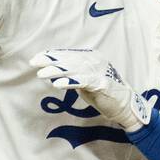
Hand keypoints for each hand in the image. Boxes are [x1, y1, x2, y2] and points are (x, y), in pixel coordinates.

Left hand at [30, 48, 151, 132]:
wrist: (125, 105)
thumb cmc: (103, 93)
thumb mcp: (85, 80)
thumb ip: (72, 74)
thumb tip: (53, 71)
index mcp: (91, 57)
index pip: (68, 54)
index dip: (52, 55)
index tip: (37, 57)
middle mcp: (96, 61)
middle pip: (69, 59)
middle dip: (50, 60)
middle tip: (34, 62)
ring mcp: (100, 72)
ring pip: (74, 68)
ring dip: (56, 71)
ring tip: (42, 74)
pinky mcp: (102, 84)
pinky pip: (83, 81)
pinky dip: (69, 82)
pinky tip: (57, 84)